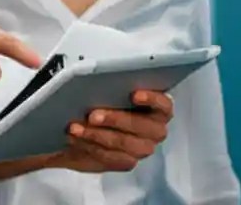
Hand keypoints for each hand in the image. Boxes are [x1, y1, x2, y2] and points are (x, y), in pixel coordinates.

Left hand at [52, 90, 173, 172]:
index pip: (164, 104)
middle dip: (115, 119)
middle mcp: (154, 129)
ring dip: (97, 135)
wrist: (88, 130)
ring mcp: (142, 147)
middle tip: (93, 115)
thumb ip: (115, 86)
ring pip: (123, 142)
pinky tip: (77, 139)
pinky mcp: (126, 161)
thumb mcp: (111, 90)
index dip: (152, 99)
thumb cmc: (105, 103)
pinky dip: (91, 146)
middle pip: (141, 125)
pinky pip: (111, 157)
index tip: (134, 94)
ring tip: (76, 128)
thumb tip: (103, 77)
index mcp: (158, 108)